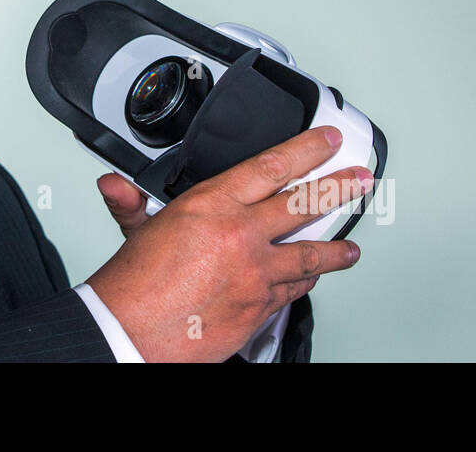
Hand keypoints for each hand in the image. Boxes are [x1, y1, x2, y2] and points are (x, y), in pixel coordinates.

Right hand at [86, 126, 368, 361]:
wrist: (132, 334)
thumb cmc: (134, 287)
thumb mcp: (134, 231)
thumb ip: (132, 203)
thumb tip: (114, 185)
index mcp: (212, 205)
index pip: (272, 167)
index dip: (308, 150)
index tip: (329, 141)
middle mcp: (240, 235)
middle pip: (305, 205)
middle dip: (339, 188)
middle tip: (361, 179)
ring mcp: (256, 273)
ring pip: (311, 255)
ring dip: (337, 249)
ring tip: (352, 246)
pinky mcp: (261, 308)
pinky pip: (294, 290)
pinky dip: (306, 282)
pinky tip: (313, 279)